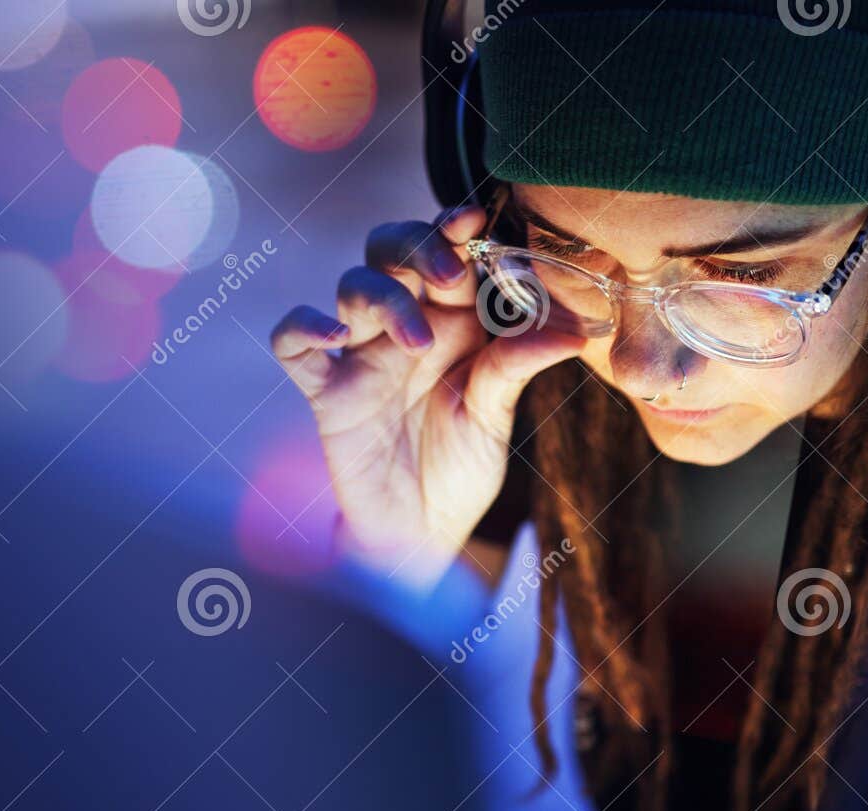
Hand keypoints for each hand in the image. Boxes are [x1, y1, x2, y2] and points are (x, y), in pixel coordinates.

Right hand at [272, 206, 584, 581]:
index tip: (474, 216)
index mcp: (453, 323)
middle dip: (416, 246)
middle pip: (391, 249)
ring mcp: (362, 356)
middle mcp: (405, 327)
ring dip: (383, 297)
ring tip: (417, 341)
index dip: (455, 227)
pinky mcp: (326, 392)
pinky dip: (303, 326)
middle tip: (448, 276)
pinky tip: (331, 336)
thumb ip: (518, 365)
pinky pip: (293, 344)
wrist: (418, 536)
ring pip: (351, 285)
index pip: (448, 253)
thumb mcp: (495, 416)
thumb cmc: (460, 470)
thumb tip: (575, 330)